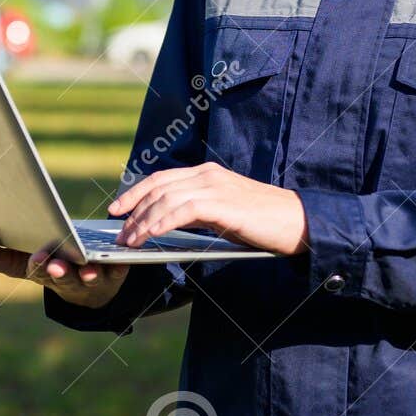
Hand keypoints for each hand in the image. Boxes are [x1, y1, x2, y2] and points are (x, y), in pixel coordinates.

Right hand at [0, 233, 128, 309]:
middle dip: (58, 271)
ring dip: (88, 274)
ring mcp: (91, 278)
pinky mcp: (114, 274)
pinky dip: (119, 266)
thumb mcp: (22, 262)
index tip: (37, 258)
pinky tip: (120, 259)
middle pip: (62, 277)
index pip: (36, 272)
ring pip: (89, 277)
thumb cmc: (49, 266)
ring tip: (89, 270)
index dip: (37, 266)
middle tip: (55, 265)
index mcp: (43, 273)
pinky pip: (118, 271)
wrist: (89, 290)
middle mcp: (67, 279)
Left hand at [110, 162, 308, 255]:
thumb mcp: (223, 213)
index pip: (160, 179)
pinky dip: (161, 223)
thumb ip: (197, 212)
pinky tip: (150, 236)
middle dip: (132, 211)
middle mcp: (208, 175)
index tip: (116, 209)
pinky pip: (182, 210)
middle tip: (118, 233)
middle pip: (157, 188)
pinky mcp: (223, 204)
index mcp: (207, 173)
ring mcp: (215, 187)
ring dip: (142, 222)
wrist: (299, 222)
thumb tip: (167, 225)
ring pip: (165, 199)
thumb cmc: (263, 223)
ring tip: (129, 242)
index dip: (134, 193)